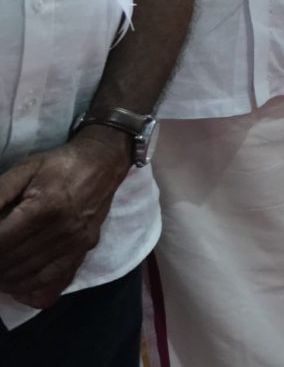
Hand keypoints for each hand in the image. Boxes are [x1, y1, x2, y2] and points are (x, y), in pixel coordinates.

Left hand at [0, 132, 130, 306]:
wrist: (103, 163)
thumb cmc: (59, 165)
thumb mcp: (24, 169)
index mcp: (46, 207)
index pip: (1, 241)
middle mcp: (62, 231)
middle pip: (11, 263)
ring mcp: (75, 246)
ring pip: (27, 278)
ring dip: (4, 278)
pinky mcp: (83, 253)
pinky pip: (52, 285)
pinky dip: (28, 290)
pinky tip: (15, 281)